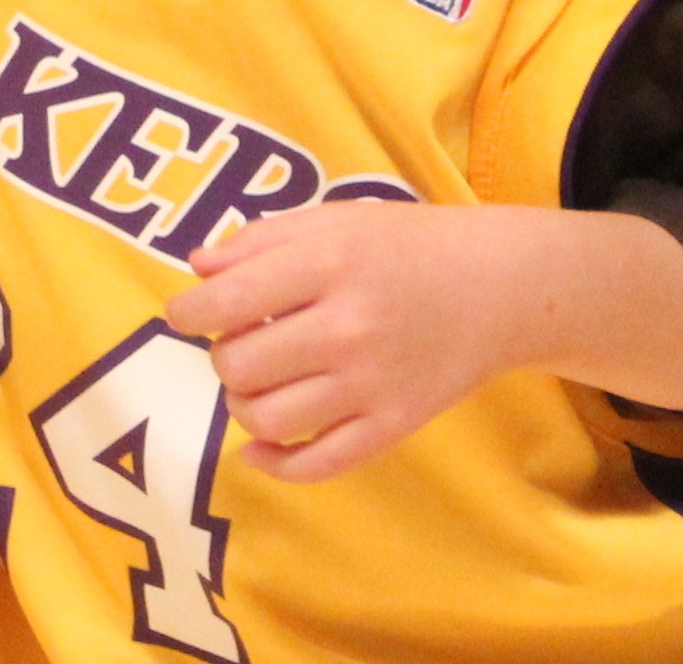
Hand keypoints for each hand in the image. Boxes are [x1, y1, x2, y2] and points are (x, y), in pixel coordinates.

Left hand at [166, 201, 519, 483]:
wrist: (499, 287)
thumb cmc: (406, 245)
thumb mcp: (333, 219)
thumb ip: (261, 239)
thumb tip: (197, 268)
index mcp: (328, 264)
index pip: (228, 301)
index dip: (187, 311)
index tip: (183, 313)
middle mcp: (349, 327)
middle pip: (240, 365)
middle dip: (221, 355)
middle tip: (239, 341)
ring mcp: (373, 383)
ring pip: (269, 420)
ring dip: (241, 405)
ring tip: (254, 384)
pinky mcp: (394, 425)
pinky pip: (319, 464)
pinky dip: (276, 463)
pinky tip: (260, 446)